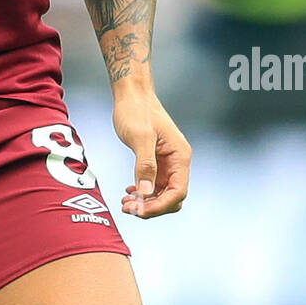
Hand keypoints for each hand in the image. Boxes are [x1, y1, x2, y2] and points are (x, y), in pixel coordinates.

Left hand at [112, 87, 190, 217]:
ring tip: (125, 202)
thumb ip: (145, 165)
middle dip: (152, 207)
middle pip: (172, 197)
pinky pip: (153, 185)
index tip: (140, 211)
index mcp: (180, 156)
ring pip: (162, 193)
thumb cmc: (137, 110)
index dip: (160, 205)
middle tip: (129, 208)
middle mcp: (177, 162)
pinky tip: (129, 192)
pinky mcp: (155, 161)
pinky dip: (143, 193)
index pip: (178, 191)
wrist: (131, 94)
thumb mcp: (140, 137)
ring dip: (146, 202)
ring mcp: (167, 163)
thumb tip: (146, 193)